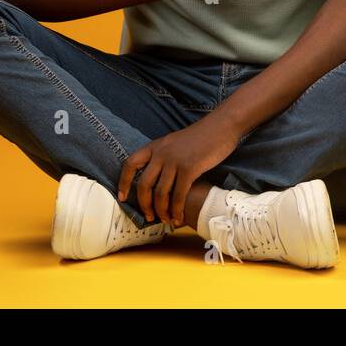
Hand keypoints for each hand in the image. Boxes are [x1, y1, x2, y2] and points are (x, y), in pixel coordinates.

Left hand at [116, 118, 238, 225]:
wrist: (222, 125)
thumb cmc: (202, 136)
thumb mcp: (175, 142)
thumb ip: (164, 155)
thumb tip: (158, 175)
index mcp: (156, 146)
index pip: (130, 164)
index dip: (124, 182)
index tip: (123, 198)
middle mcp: (161, 153)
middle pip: (144, 184)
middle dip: (144, 205)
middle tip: (149, 217)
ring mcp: (174, 161)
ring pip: (160, 193)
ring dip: (161, 211)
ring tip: (166, 220)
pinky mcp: (189, 169)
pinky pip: (178, 195)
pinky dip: (176, 209)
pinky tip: (178, 217)